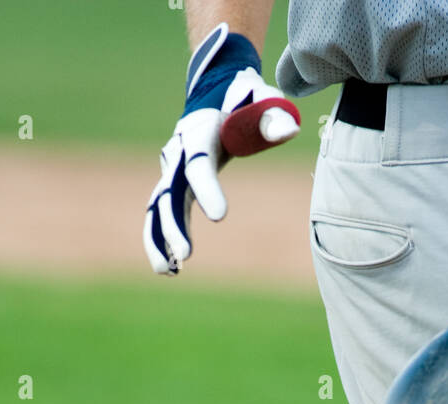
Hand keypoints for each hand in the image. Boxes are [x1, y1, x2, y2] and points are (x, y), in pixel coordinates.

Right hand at [144, 22, 299, 273]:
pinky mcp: (172, 181)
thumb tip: (288, 129)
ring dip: (158, 239)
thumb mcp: (263, 100)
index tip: (220, 217)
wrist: (216, 88)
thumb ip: (274, 116)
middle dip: (174, 225)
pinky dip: (159, 238)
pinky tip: (168, 268)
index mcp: (201, 132)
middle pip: (171, 191)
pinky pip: (160, 211)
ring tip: (166, 271)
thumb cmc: (246, 98)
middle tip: (185, 256)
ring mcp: (172, 167)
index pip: (200, 164)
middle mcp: (179, 150)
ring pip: (158, 205)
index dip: (208, 190)